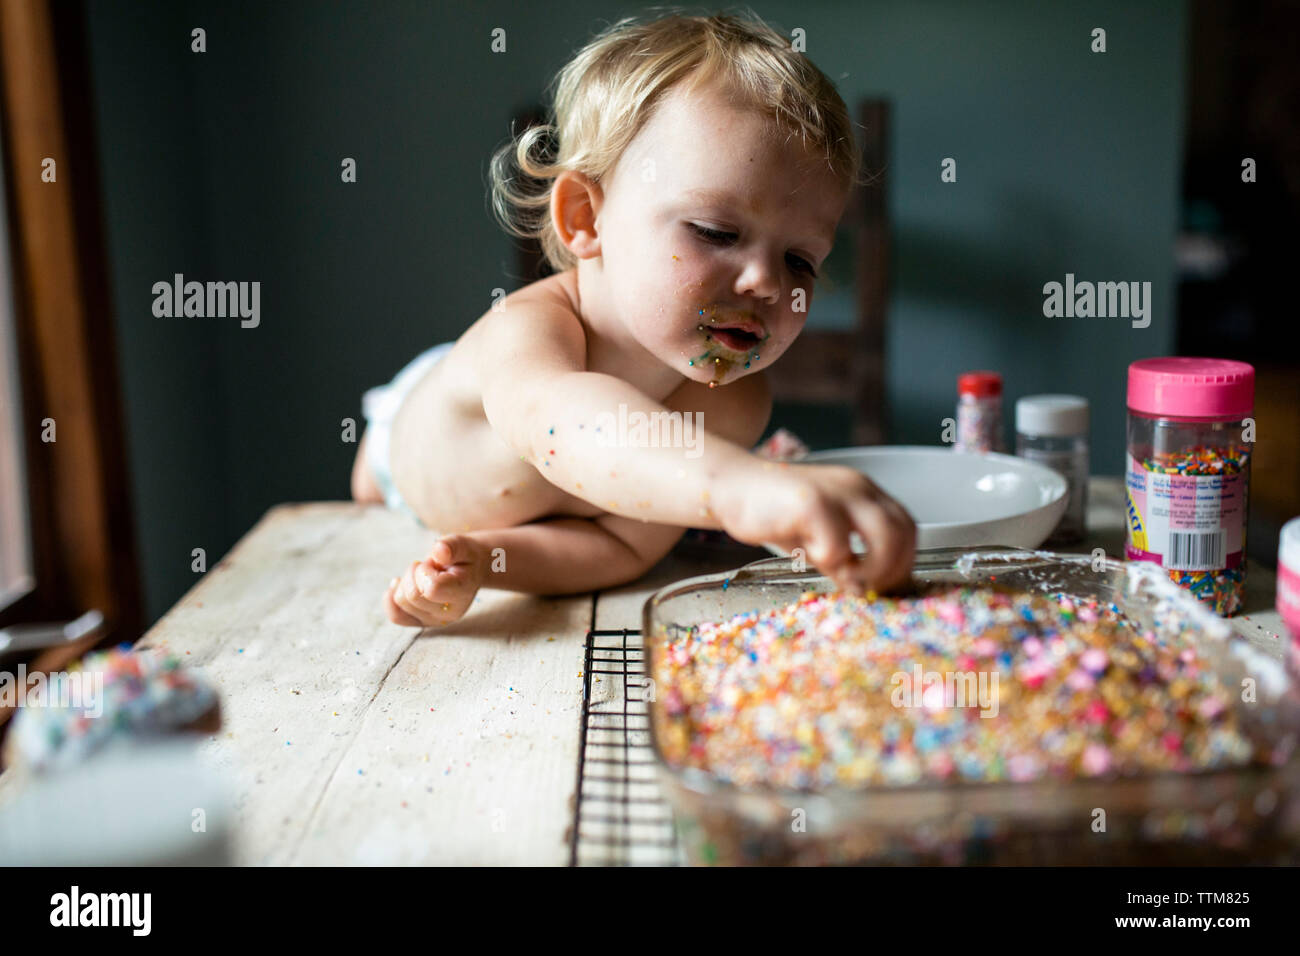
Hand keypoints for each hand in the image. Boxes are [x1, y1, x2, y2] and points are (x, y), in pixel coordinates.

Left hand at [383, 535, 486, 627]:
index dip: (424, 571)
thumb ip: (452, 546)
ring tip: (422, 576)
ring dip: (405, 583)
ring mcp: (435, 621)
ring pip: (401, 603)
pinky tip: (400, 585)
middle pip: (412, 596)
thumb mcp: (462, 544)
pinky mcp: (423, 622)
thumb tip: (439, 552)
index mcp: (462, 593)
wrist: (471, 570)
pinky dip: (391, 599)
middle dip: (412, 574)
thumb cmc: (465, 556)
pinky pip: (396, 616)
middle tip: (426, 566)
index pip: (431, 589)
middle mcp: (450, 613)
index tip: (433, 562)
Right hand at [714, 461, 916, 593]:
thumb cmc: (775, 513)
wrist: (732, 487)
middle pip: (903, 532)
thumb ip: (846, 562)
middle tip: (869, 590)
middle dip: (892, 571)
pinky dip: (831, 562)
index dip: (903, 561)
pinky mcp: (811, 503)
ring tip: (847, 580)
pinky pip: (838, 545)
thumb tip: (866, 592)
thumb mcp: (818, 539)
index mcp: (864, 493)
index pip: (906, 527)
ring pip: (885, 537)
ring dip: (872, 569)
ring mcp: (837, 493)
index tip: (885, 586)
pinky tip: (810, 558)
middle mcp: (858, 488)